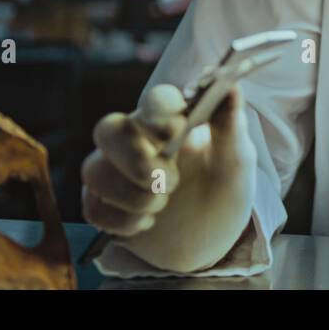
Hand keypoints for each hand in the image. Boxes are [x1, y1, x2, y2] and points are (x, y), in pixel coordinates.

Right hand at [81, 83, 257, 271]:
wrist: (210, 241)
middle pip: (108, 129)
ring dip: (132, 195)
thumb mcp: (236, 162)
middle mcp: (137, 141)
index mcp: (169, 122)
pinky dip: (122, 220)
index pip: (154, 101)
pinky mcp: (103, 204)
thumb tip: (232, 87)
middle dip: (134, 158)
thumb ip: (230, 126)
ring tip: (162, 204)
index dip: (159, 109)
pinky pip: (92, 207)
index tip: (178, 128)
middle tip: (170, 181)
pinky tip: (147, 222)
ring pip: (94, 171)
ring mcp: (114, 172)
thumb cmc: (222, 191)